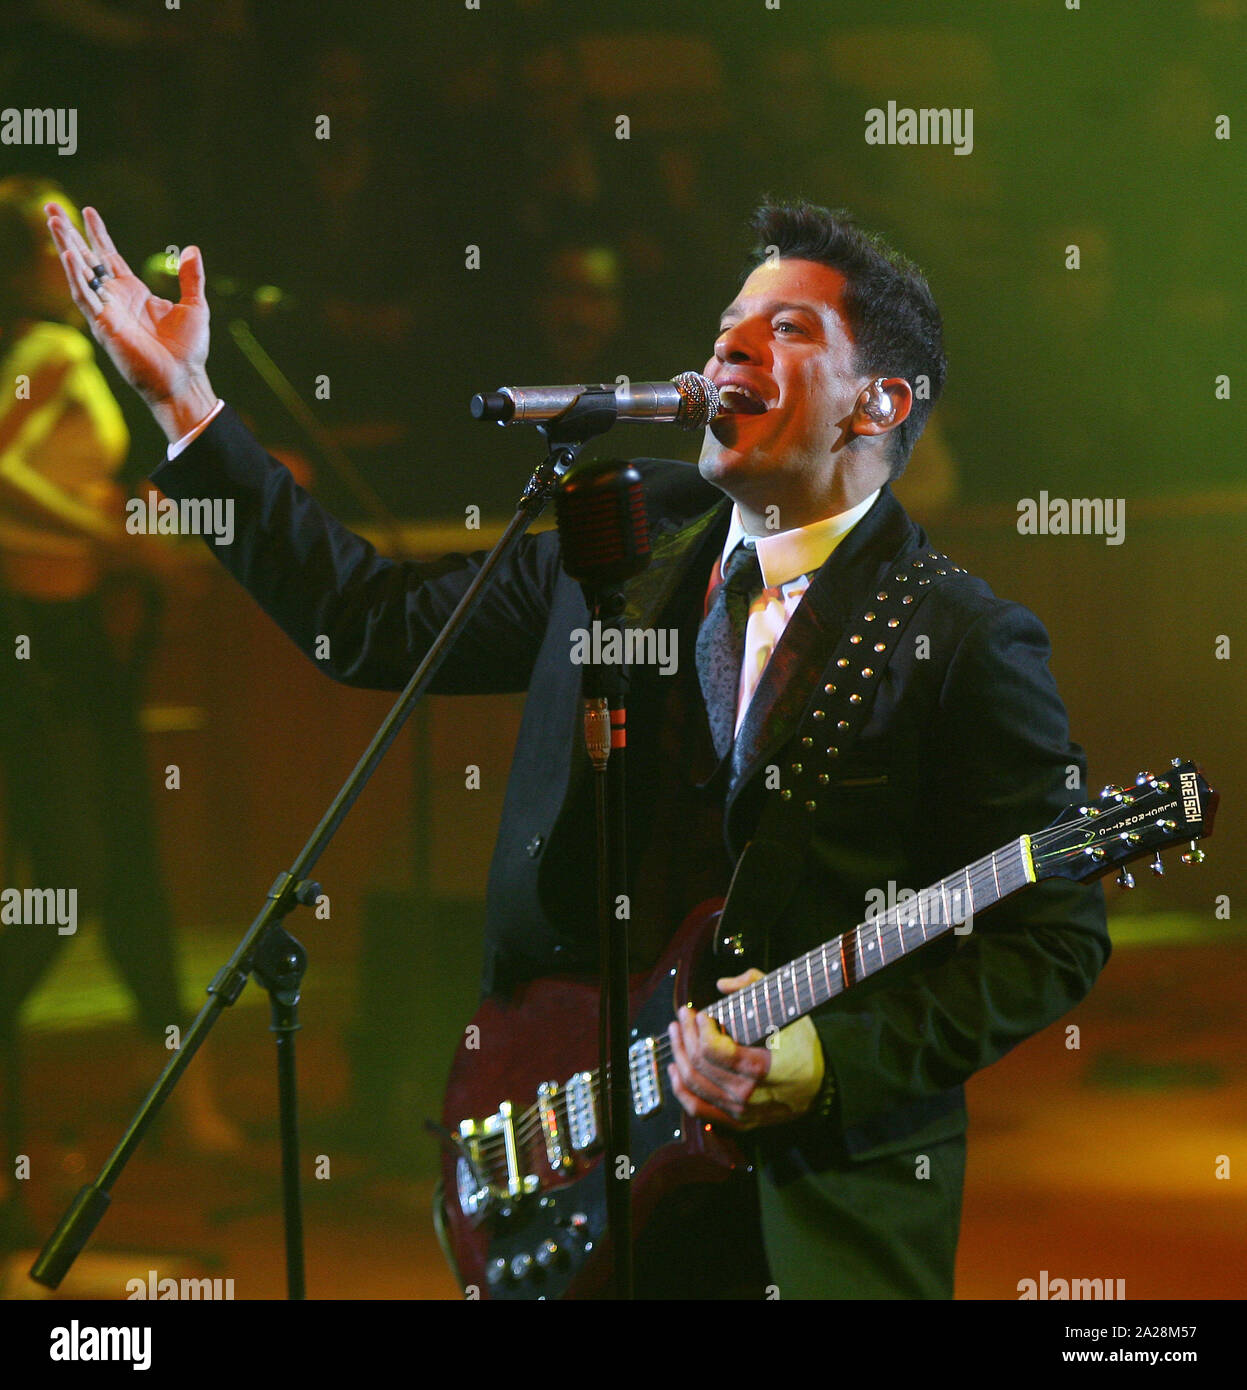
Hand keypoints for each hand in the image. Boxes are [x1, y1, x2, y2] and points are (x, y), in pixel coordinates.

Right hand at [44, 204, 216, 441]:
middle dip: (69, 233)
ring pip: (79, 272)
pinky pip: (85, 297)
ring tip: (53, 220)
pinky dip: (76, 276)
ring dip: (65, 247)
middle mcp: (116, 298)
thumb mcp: (195, 306)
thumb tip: (193, 250)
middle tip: (51, 206)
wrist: (184, 379)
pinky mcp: (104, 326)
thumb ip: (191, 277)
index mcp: (134, 292)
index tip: (87, 210)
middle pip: (87, 258)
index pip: (109, 256)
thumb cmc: (188, 349)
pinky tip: (69, 255)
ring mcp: (107, 311)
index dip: (97, 234)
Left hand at [667, 969, 825, 1130]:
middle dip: (686, 1034)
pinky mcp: (736, 1121)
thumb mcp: (789, 1011)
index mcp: (761, 1069)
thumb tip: (722, 985)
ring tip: (676, 1033)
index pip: (714, 1051)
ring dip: (679, 1054)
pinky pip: (698, 1107)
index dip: (701, 1029)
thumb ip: (756, 987)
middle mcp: (748, 1095)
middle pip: (700, 1064)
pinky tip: (675, 1067)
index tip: (701, 1013)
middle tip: (684, 1015)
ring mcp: (740, 1111)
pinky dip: (680, 1088)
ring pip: (694, 1083)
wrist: (821, 1087)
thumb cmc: (804, 1048)